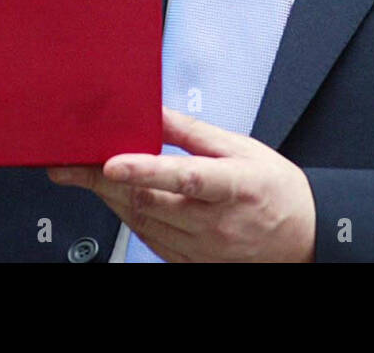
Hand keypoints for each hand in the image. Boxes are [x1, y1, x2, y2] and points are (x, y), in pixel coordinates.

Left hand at [47, 107, 315, 261]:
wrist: (305, 236)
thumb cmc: (274, 187)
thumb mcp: (240, 147)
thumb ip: (191, 131)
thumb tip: (154, 109)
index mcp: (233, 185)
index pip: (184, 178)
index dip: (145, 170)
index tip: (111, 163)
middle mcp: (217, 222)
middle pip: (150, 202)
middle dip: (104, 181)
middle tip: (69, 164)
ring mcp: (205, 249)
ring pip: (143, 223)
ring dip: (111, 198)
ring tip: (85, 174)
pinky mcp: (195, 264)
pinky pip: (151, 242)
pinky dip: (129, 218)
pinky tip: (117, 198)